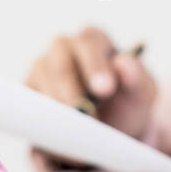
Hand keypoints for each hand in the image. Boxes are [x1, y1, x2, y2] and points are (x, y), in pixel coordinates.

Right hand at [26, 27, 156, 169]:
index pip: (90, 43)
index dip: (96, 66)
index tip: (105, 90)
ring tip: (73, 129)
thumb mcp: (141, 94)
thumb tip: (124, 62)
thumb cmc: (126, 103)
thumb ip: (138, 78)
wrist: (108, 128)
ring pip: (41, 80)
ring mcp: (43, 66)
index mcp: (94, 39)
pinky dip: (41, 117)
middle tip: (84, 114)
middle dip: (71, 89)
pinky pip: (28, 100)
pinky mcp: (29, 90)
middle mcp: (64, 47)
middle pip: (60, 60)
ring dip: (55, 105)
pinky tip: (56, 132)